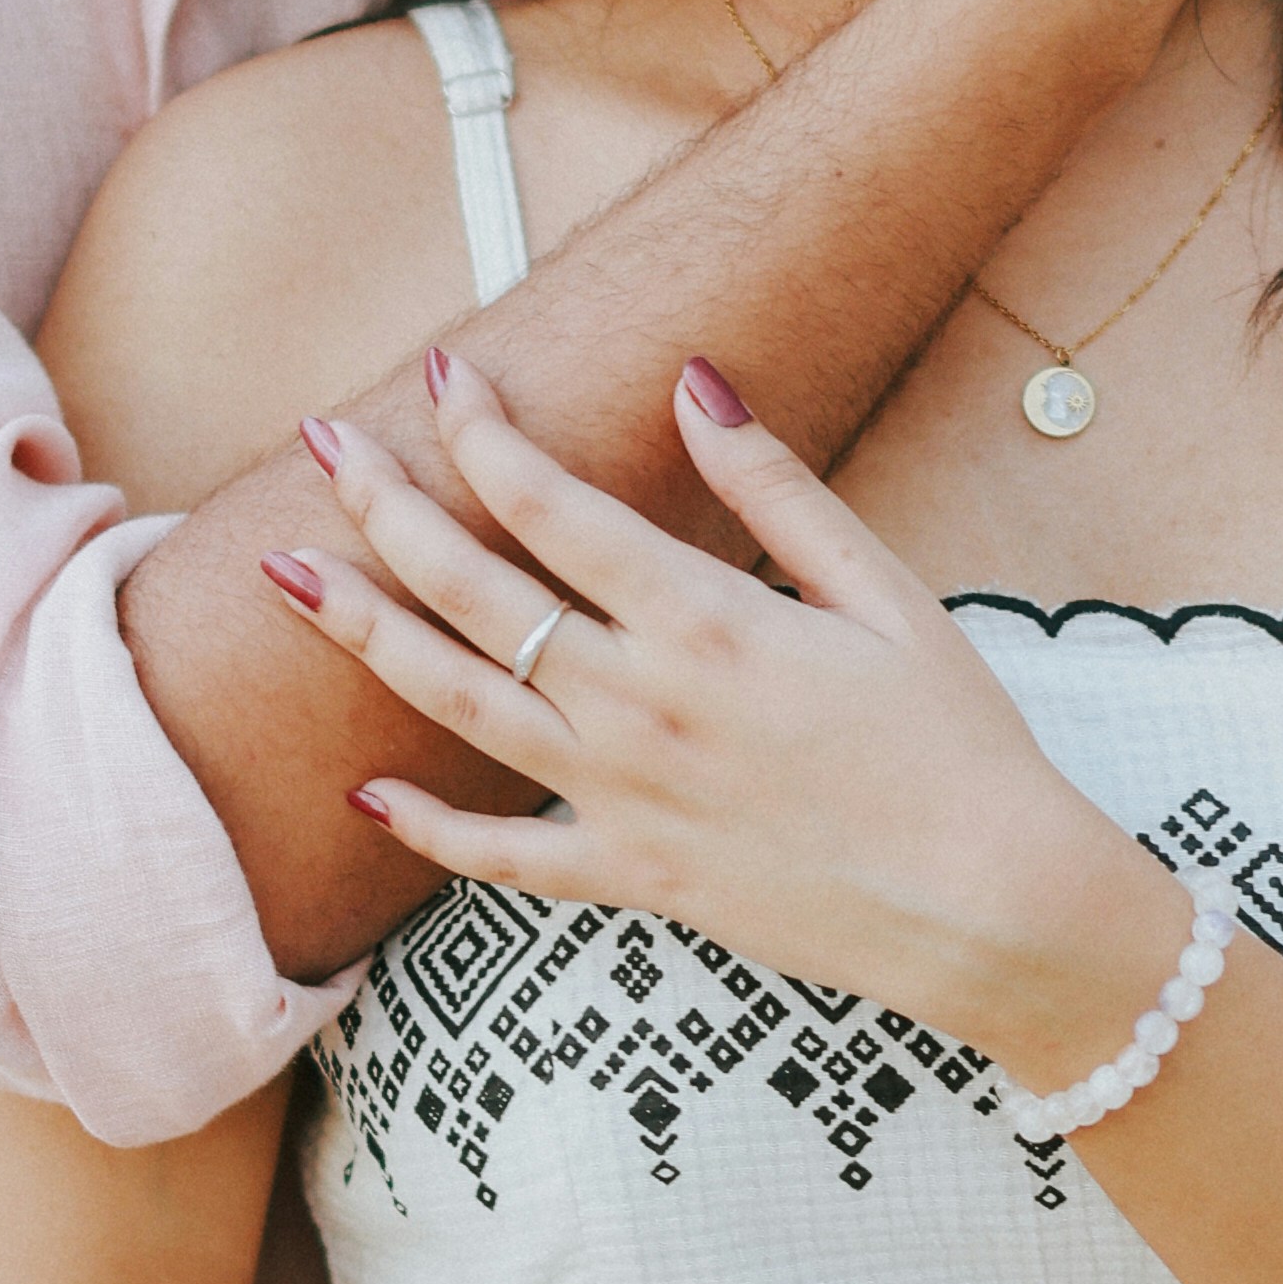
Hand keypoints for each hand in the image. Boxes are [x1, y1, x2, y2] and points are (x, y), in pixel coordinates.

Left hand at [274, 351, 1163, 1073]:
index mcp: (706, 622)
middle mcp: (640, 705)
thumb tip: (696, 382)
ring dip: (363, 632)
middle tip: (318, 441)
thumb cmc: (959, 745)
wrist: (996, 910)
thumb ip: (778, 489)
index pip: (553, 508)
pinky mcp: (632, 878)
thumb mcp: (887, 593)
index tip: (436, 373)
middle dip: (385, 505)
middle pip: (474, 590)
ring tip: (286, 572)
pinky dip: (428, 829)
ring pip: (458, 702)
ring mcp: (623, 798)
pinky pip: (503, 856)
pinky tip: (363, 794)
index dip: (482, 433)